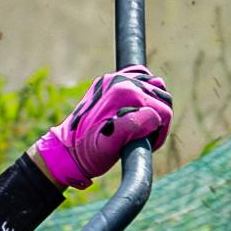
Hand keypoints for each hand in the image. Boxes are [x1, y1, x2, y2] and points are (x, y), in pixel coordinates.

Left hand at [30, 67, 171, 190]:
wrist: (66, 150)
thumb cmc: (88, 152)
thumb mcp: (109, 146)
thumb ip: (132, 127)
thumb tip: (153, 115)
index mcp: (122, 94)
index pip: (163, 109)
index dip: (160, 131)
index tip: (146, 142)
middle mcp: (119, 80)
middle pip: (161, 96)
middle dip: (157, 118)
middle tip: (143, 135)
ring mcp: (114, 78)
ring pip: (154, 86)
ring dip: (152, 106)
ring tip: (138, 125)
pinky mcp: (110, 82)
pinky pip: (141, 77)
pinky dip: (144, 92)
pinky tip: (135, 109)